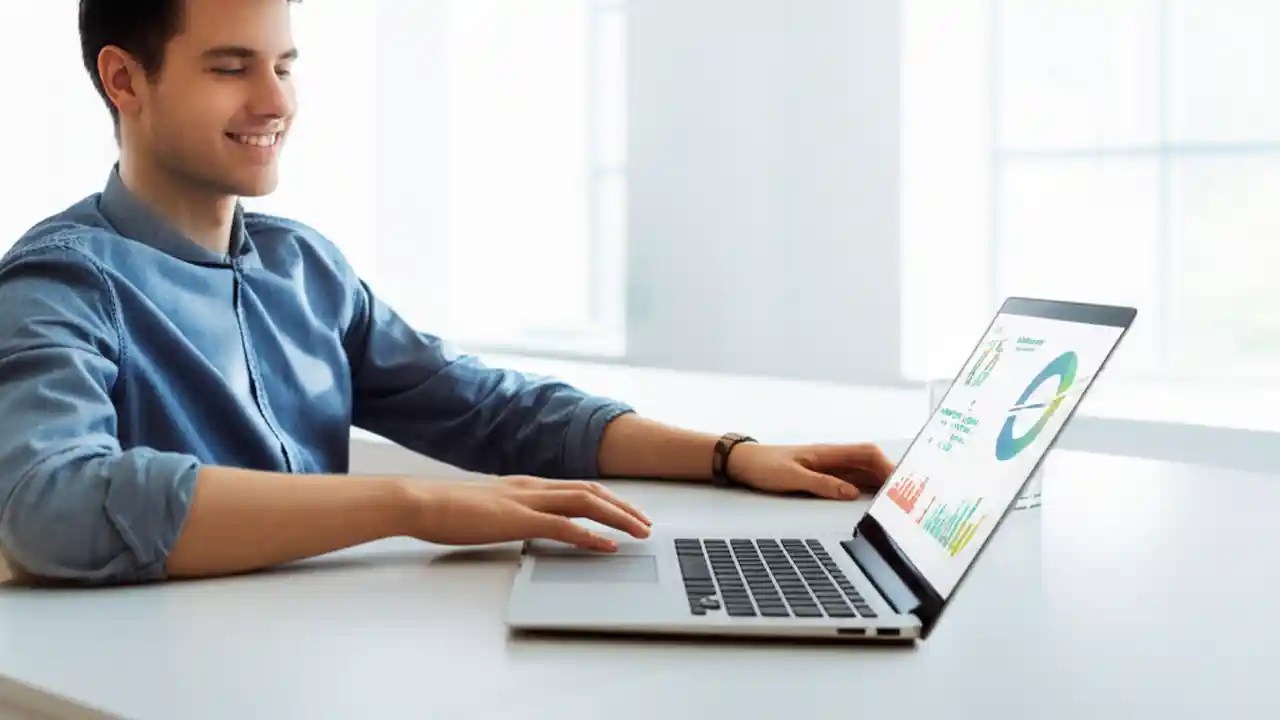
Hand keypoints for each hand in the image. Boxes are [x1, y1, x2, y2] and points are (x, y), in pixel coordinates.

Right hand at [403, 477, 652, 551]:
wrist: (421, 502)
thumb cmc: (446, 509)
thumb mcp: (486, 508)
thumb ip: (508, 512)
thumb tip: (520, 523)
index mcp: (525, 484)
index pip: (577, 487)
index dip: (608, 498)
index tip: (627, 511)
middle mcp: (532, 487)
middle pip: (590, 491)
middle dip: (623, 507)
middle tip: (645, 523)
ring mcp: (526, 500)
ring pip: (586, 502)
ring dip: (617, 517)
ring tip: (638, 532)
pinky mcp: (517, 519)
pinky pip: (564, 526)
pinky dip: (591, 535)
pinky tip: (606, 546)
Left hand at [725, 442, 894, 500]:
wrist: (743, 462)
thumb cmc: (764, 466)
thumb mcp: (791, 477)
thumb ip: (821, 484)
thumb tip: (851, 492)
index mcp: (827, 453)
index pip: (867, 453)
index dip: (886, 465)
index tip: (899, 482)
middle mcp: (832, 457)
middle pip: (870, 462)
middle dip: (889, 475)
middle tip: (905, 495)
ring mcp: (828, 466)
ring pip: (862, 472)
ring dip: (879, 483)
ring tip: (895, 500)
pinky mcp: (822, 476)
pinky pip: (850, 480)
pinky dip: (865, 488)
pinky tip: (871, 500)